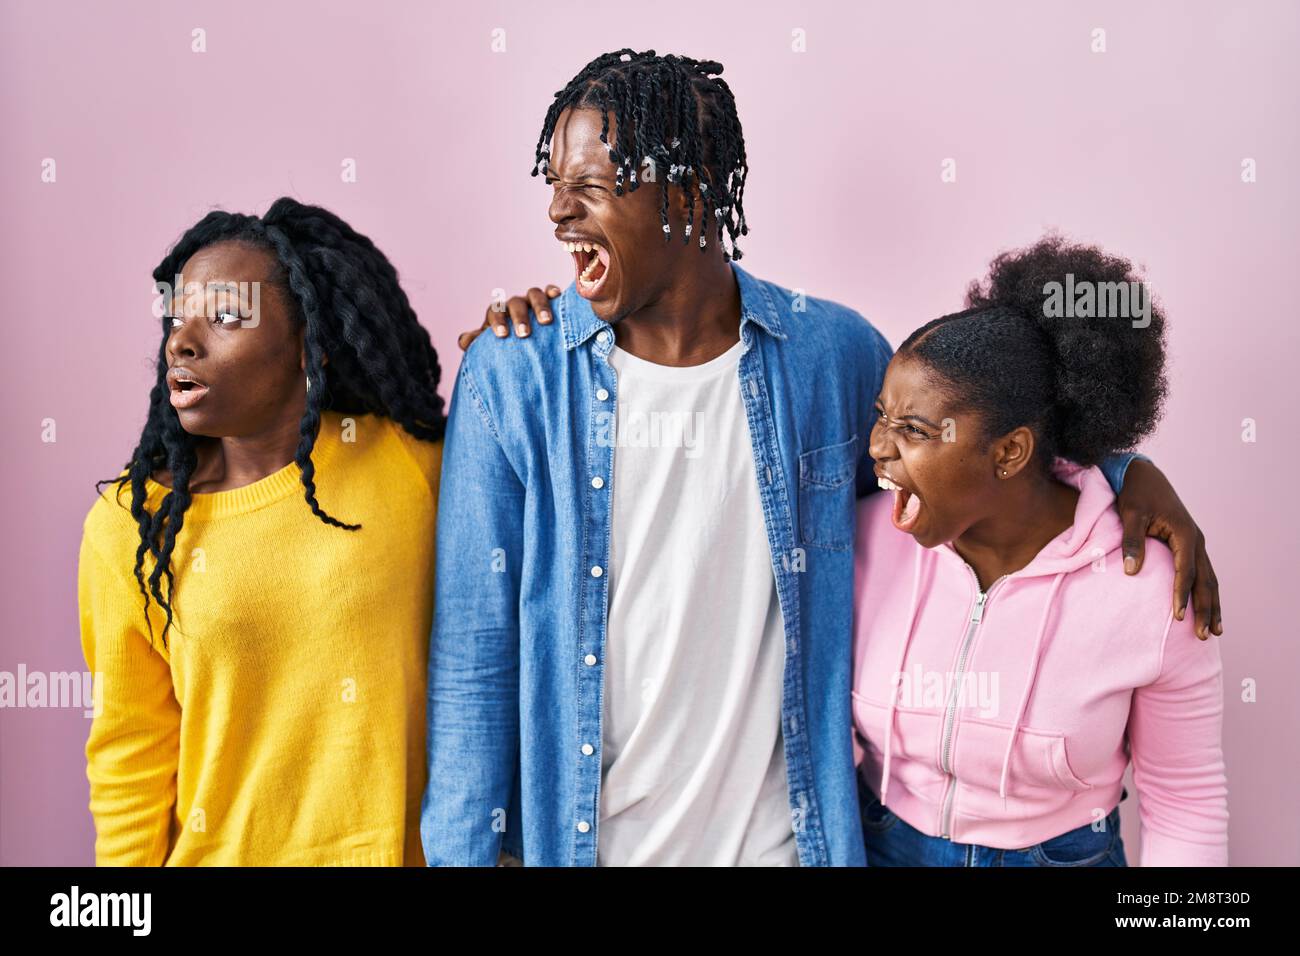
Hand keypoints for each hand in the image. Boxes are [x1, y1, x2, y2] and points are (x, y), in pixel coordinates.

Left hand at [458, 284, 560, 350]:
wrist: (527, 346)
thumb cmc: (506, 346)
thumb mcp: (490, 346)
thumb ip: (476, 343)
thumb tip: (463, 342)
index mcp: (499, 313)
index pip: (495, 311)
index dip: (498, 321)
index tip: (502, 335)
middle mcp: (516, 304)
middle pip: (515, 303)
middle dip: (519, 317)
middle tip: (523, 333)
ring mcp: (532, 301)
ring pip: (534, 294)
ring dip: (539, 306)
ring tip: (546, 321)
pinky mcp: (550, 301)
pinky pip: (551, 291)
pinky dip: (553, 291)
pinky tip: (557, 296)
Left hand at [1116, 459, 1221, 639]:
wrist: (1144, 477)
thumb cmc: (1136, 495)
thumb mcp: (1130, 514)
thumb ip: (1132, 541)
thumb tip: (1133, 572)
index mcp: (1183, 533)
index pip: (1186, 570)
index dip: (1182, 594)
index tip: (1178, 616)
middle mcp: (1195, 539)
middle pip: (1205, 580)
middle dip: (1205, 608)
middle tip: (1203, 635)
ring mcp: (1196, 543)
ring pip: (1209, 579)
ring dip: (1212, 604)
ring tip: (1214, 631)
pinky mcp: (1190, 545)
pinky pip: (1203, 573)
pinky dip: (1207, 592)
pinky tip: (1207, 609)